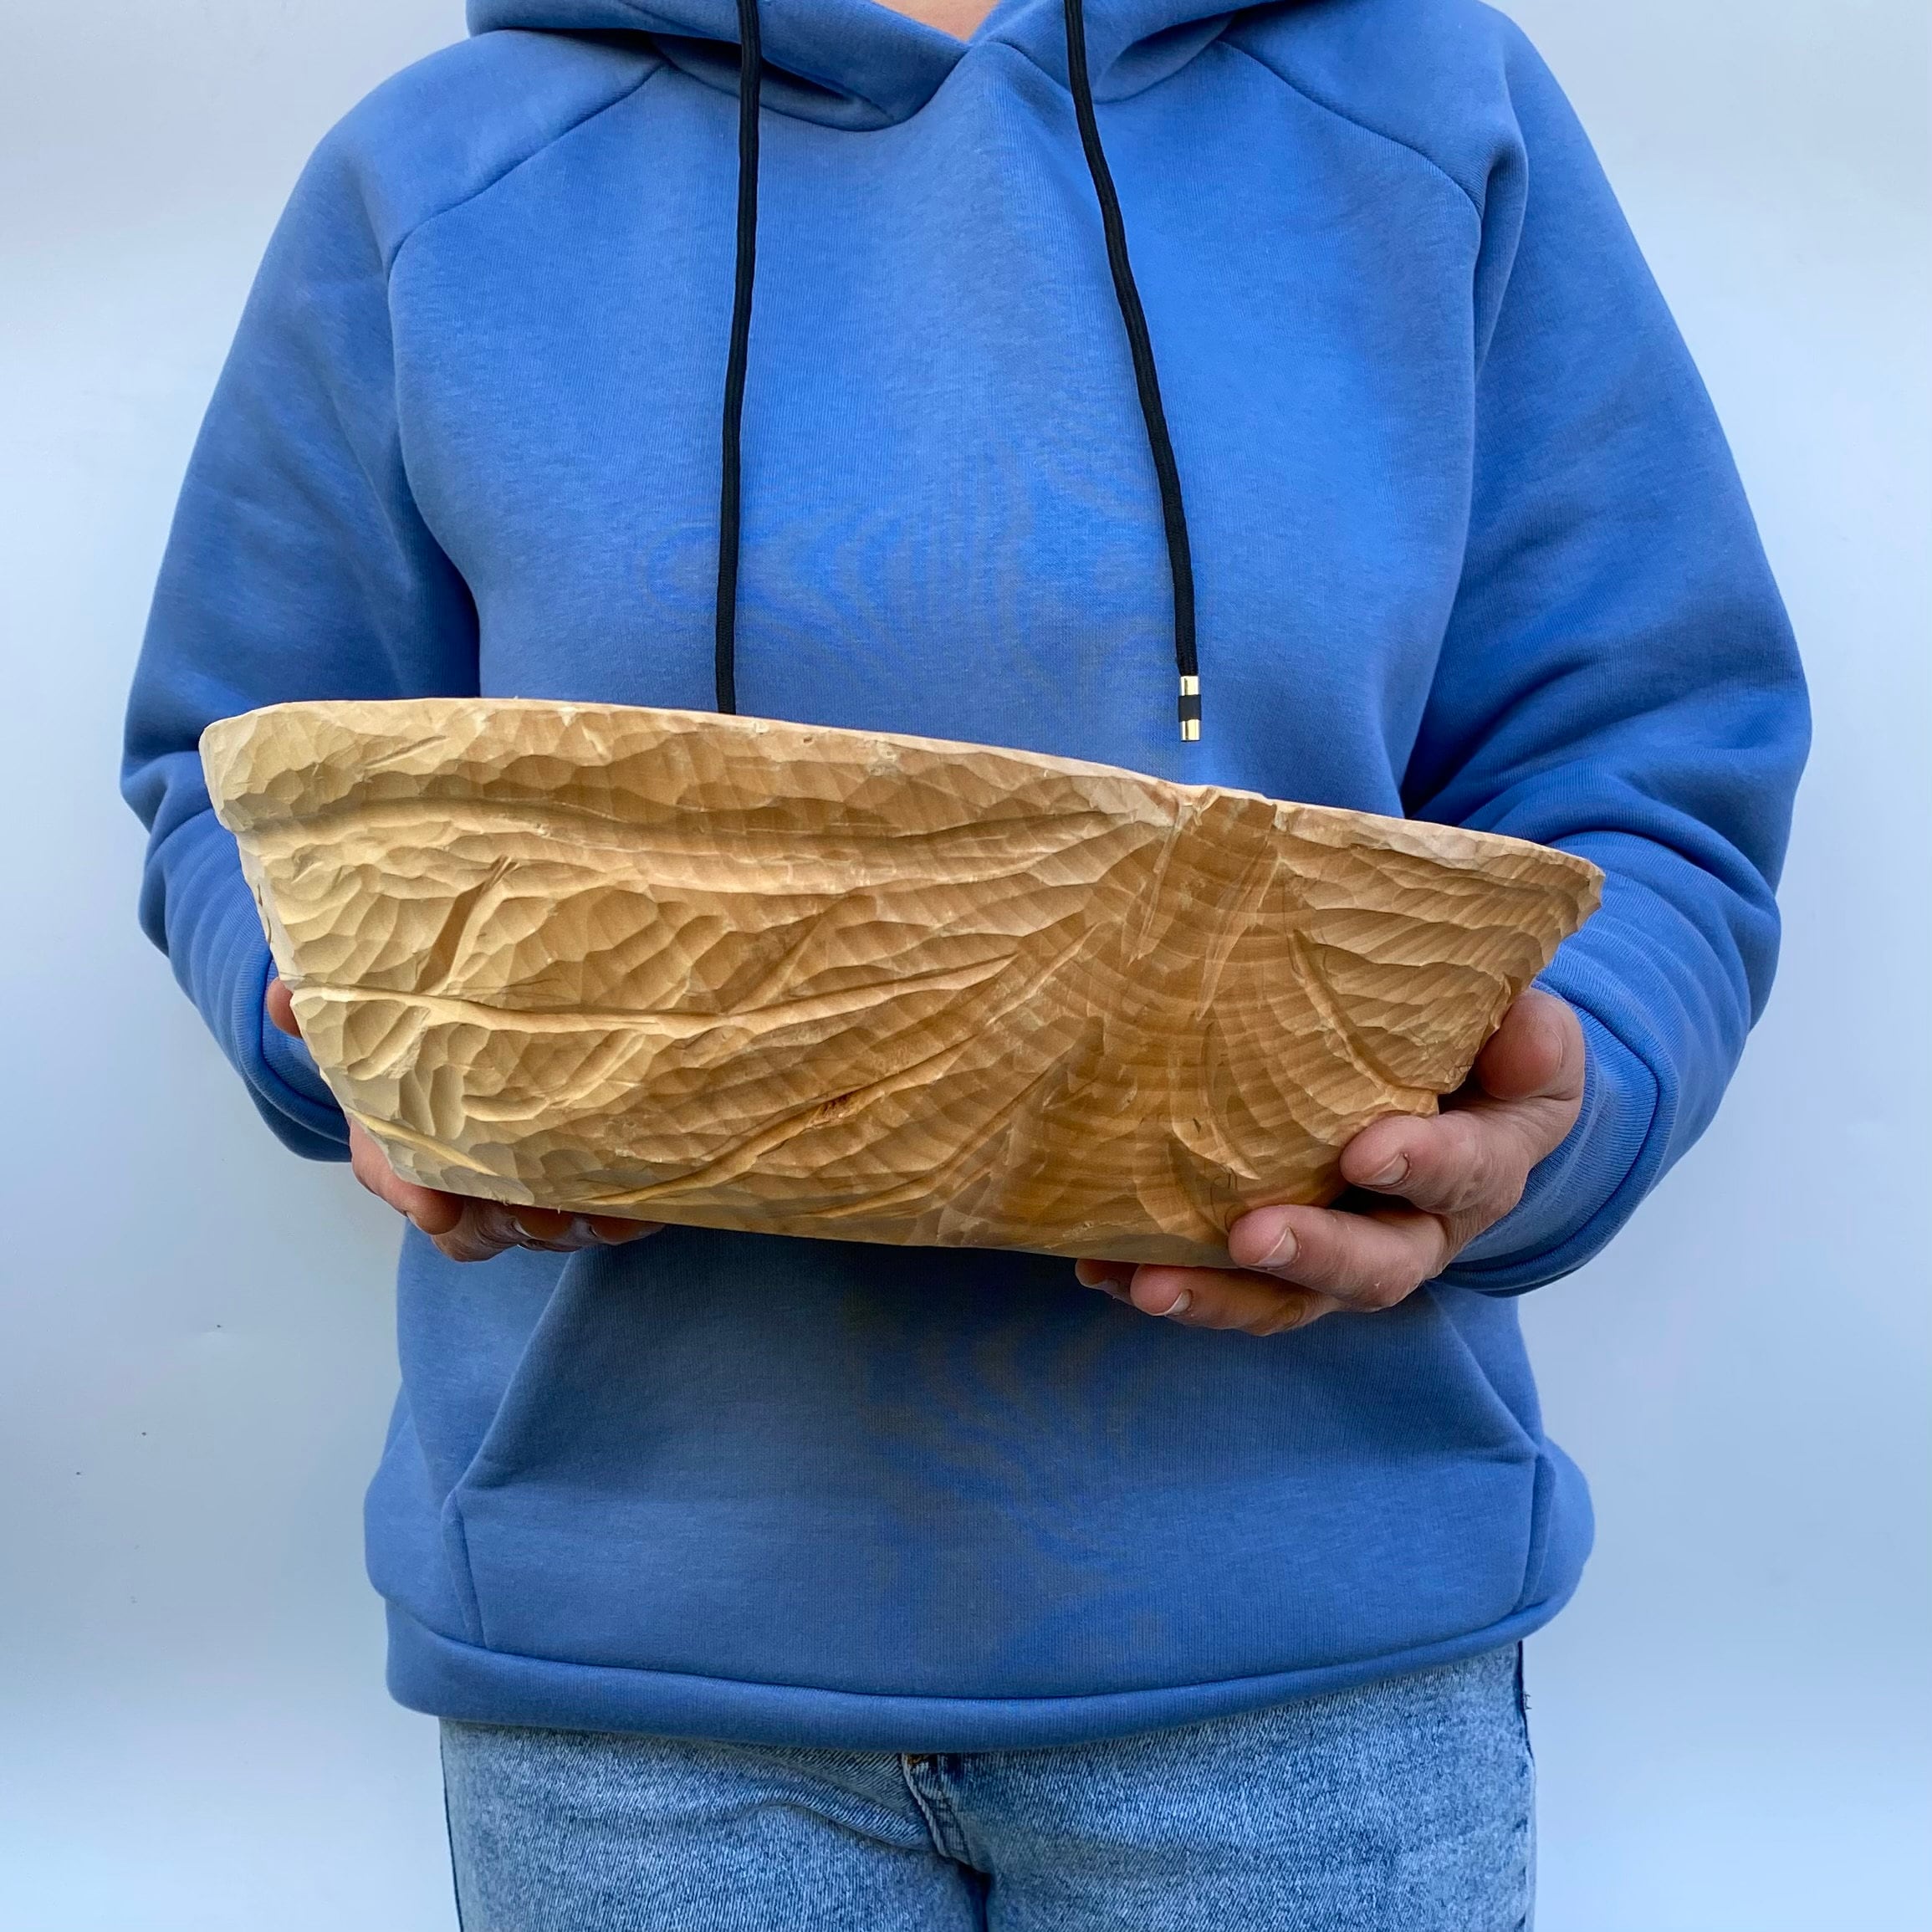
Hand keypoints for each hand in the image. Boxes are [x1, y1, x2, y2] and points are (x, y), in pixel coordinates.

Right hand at [266, 976, 661, 1264]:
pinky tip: (647, 1207)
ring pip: (546, 1228)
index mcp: (410, 1142)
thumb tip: (283, 997)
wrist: (492, 1025)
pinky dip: (628, 1215)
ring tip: (602, 1208)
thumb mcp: (378, 1009)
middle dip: (505, 1224)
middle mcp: (468, 1176)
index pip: (402, 1182)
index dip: (413, 1195)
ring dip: (572, 1226)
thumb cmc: (426, 1026)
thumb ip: (333, 1004)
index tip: (435, 1208)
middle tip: (539, 1210)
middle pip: (477, 1227)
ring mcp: (532, 1185)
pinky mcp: (594, 1179)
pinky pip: (611, 1213)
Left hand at [1075, 988, 1585, 1335]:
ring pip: (1291, 1298)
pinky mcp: (1282, 1259)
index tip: (1366, 1152)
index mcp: (1486, 1164)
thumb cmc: (1486, 1045)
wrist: (1462, 1091)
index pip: (1465, 1173)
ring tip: (1148, 1283)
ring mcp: (1346, 1252)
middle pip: (1377, 1267)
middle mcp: (1421, 1229)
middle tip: (1251, 1237)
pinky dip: (1170, 1280)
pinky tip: (1103, 1268)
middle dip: (1312, 1255)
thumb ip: (1523, 1030)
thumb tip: (1518, 1035)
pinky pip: (1231, 1285)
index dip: (1421, 1165)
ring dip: (1220, 1294)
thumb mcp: (1524, 1026)